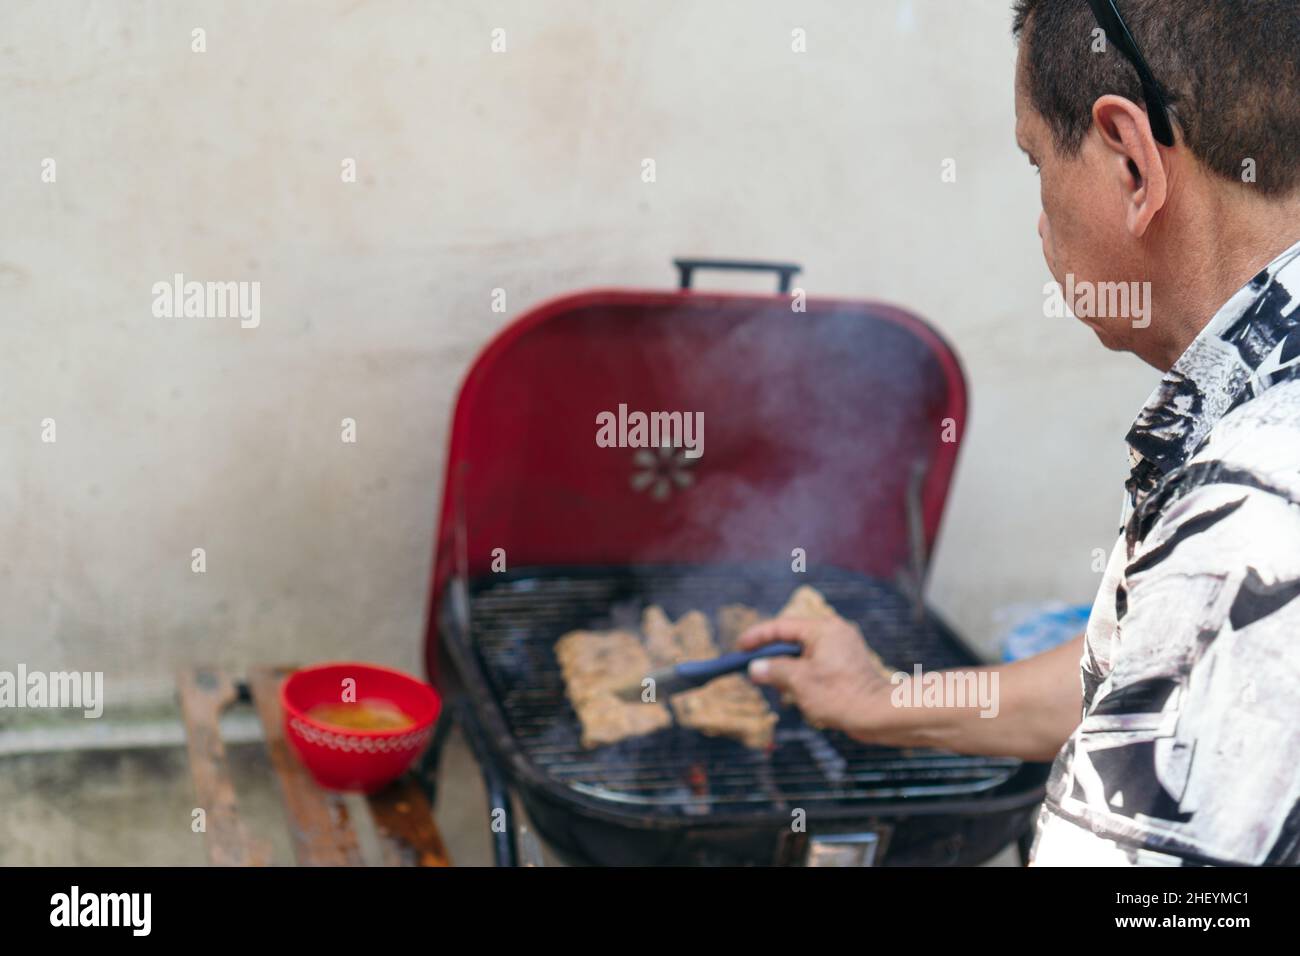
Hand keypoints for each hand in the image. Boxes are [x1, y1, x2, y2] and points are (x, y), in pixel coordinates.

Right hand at [738, 616, 895, 738]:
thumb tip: (755, 668)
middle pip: (793, 640)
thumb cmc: (840, 695)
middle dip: (773, 656)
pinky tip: (797, 694)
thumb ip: (774, 671)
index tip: (740, 647)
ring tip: (777, 687)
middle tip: (753, 669)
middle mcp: (834, 633)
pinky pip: (817, 664)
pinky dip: (803, 675)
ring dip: (788, 669)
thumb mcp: (799, 682)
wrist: (878, 714)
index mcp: (823, 630)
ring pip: (804, 654)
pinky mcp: (848, 666)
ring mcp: (843, 649)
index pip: (782, 626)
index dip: (757, 637)